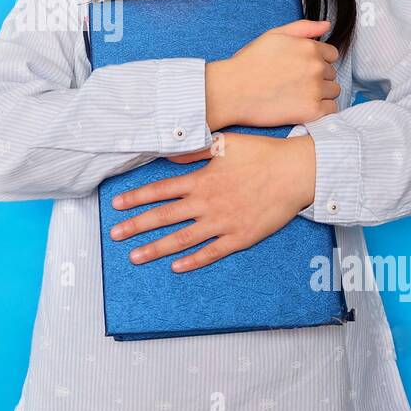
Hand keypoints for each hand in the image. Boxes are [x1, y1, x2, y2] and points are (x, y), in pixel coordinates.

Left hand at [108, 132, 316, 272]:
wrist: (296, 172)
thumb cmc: (261, 154)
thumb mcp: (224, 143)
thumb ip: (195, 151)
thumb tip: (170, 155)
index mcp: (201, 179)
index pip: (160, 190)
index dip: (136, 197)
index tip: (117, 205)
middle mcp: (206, 202)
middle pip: (163, 217)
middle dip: (136, 226)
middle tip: (114, 235)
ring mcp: (222, 222)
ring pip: (182, 239)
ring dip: (156, 248)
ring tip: (135, 257)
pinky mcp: (240, 237)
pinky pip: (211, 252)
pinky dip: (192, 261)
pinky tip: (175, 266)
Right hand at [204, 19, 339, 130]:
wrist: (232, 90)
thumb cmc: (248, 63)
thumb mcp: (274, 35)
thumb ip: (303, 27)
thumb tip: (327, 25)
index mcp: (309, 47)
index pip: (331, 54)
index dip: (317, 61)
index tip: (301, 68)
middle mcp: (316, 67)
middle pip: (331, 73)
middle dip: (317, 77)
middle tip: (294, 82)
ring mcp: (315, 89)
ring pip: (333, 91)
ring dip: (321, 93)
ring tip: (298, 95)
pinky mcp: (312, 111)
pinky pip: (331, 109)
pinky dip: (321, 109)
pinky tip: (303, 106)